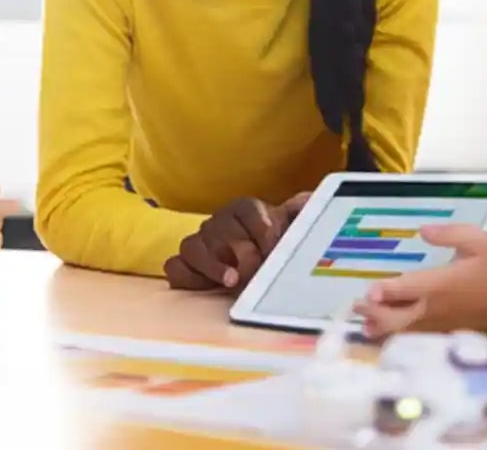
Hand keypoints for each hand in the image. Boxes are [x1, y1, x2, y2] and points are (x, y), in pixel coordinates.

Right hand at [164, 192, 310, 292]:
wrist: (259, 266)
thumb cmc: (276, 246)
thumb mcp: (294, 227)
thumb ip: (302, 212)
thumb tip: (311, 200)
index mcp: (245, 210)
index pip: (249, 210)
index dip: (262, 229)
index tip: (274, 248)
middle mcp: (218, 223)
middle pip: (220, 230)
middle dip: (240, 251)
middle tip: (256, 270)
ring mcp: (198, 243)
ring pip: (192, 246)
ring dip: (212, 265)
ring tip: (231, 280)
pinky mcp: (185, 266)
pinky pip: (174, 266)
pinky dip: (186, 275)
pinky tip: (205, 287)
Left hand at [353, 225, 486, 338]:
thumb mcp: (478, 240)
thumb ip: (448, 234)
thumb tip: (423, 230)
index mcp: (442, 285)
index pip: (407, 290)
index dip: (385, 292)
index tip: (369, 291)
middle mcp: (437, 308)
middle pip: (397, 317)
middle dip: (375, 313)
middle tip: (356, 305)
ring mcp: (440, 323)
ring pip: (404, 331)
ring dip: (382, 327)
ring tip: (364, 323)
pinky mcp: (445, 331)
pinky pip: (416, 337)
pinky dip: (398, 336)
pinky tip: (385, 333)